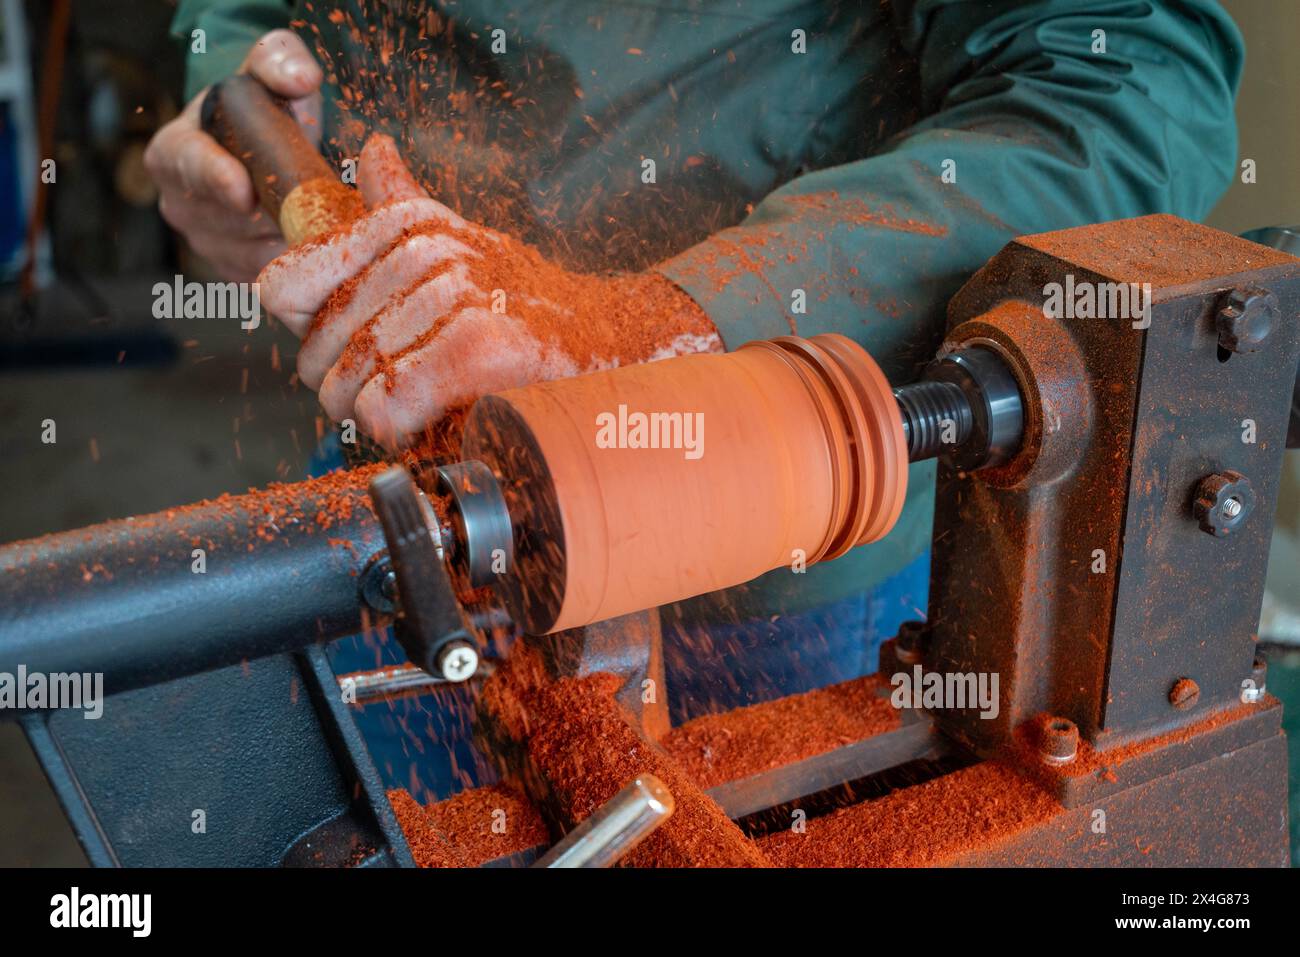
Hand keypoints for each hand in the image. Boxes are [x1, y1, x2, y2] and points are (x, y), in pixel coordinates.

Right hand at [145, 29, 322, 280]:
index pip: (187, 168)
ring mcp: (207, 244)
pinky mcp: (236, 274)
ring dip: (295, 241)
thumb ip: (279, 61)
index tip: (245, 192)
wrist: (268, 147)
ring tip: (327, 218)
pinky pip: (272, 279)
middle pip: (231, 220)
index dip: (217, 181)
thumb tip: (300, 78)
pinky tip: (323, 242)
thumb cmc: (264, 104)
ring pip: (256, 254)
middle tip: (321, 204)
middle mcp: (181, 205)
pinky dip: (302, 266)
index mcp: (172, 153)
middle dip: (276, 213)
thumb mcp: (270, 69)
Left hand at [258, 134, 721, 449]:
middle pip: (316, 352)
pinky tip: (436, 424)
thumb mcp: (467, 242)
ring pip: (349, 389)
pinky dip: (402, 434)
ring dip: (376, 419)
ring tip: (419, 410)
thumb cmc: (534, 304)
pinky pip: (386, 411)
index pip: (285, 286)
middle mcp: (424, 253)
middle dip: (342, 390)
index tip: (343, 345)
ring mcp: (451, 299)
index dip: (304, 330)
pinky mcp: (475, 351)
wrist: (618, 339)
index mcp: (407, 227)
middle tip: (390, 395)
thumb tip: (374, 150)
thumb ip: (405, 203)